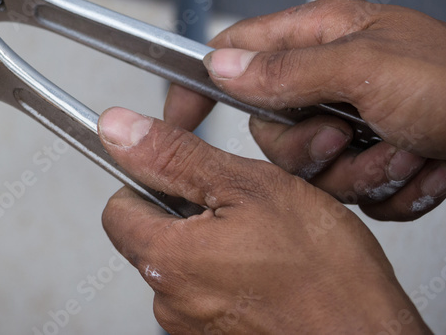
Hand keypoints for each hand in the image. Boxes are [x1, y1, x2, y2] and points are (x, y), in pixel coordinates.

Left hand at [98, 107, 429, 334]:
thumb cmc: (328, 279)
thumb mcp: (252, 187)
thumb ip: (176, 156)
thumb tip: (119, 129)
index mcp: (167, 257)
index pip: (117, 206)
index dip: (149, 182)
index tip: (185, 176)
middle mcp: (169, 300)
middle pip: (150, 236)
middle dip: (185, 214)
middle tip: (239, 208)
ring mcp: (192, 327)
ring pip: (182, 265)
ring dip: (211, 247)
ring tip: (264, 243)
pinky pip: (209, 296)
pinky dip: (232, 279)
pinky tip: (271, 273)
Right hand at [164, 0, 445, 220]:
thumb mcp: (369, 68)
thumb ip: (287, 68)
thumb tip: (223, 66)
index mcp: (324, 33)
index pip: (234, 52)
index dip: (202, 85)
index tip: (181, 118)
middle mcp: (335, 75)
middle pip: (271, 127)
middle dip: (313, 147)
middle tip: (351, 134)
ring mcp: (357, 119)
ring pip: (313, 170)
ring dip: (361, 172)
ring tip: (406, 150)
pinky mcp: (378, 158)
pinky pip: (352, 193)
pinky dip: (389, 191)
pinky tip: (423, 167)